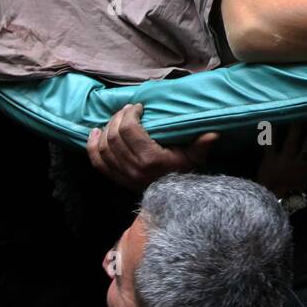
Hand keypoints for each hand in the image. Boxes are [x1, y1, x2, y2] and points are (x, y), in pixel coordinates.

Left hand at [87, 104, 217, 190]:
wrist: (174, 200)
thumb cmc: (184, 173)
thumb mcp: (195, 159)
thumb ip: (202, 145)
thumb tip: (214, 134)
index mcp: (150, 160)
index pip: (130, 130)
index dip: (130, 114)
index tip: (137, 107)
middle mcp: (133, 168)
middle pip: (114, 135)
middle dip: (118, 118)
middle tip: (127, 110)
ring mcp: (122, 175)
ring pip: (103, 146)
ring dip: (106, 128)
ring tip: (115, 119)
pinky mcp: (116, 180)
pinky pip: (97, 162)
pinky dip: (92, 146)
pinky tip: (95, 132)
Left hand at [256, 122, 306, 198]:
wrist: (273, 200)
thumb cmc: (291, 188)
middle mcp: (300, 161)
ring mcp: (285, 160)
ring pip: (293, 139)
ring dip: (297, 124)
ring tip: (299, 108)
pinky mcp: (269, 159)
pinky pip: (271, 144)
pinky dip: (271, 132)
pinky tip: (272, 119)